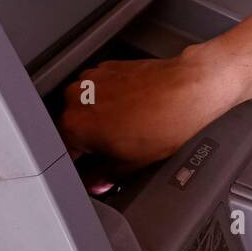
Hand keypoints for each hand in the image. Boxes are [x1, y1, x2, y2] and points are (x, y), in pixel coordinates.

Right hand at [58, 43, 247, 174]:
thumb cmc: (164, 121)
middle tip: (112, 148)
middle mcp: (75, 97)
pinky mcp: (106, 67)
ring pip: (85, 106)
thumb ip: (105, 175)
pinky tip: (131, 108)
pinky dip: (109, 99)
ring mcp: (90, 78)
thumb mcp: (132, 162)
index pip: (63, 151)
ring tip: (126, 125)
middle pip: (72, 126)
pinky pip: (99, 89)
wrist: (187, 89)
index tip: (88, 168)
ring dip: (98, 117)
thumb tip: (97, 183)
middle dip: (88, 138)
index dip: (78, 163)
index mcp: (74, 124)